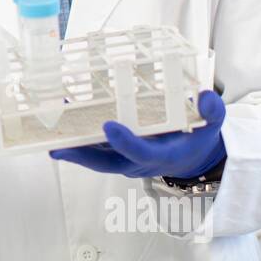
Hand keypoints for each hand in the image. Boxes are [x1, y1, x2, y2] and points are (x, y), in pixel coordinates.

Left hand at [49, 90, 226, 178]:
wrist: (192, 158)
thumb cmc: (198, 138)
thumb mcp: (213, 125)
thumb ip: (211, 112)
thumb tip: (204, 97)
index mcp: (161, 155)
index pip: (140, 151)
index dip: (125, 141)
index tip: (108, 124)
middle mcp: (138, 163)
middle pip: (106, 163)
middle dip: (81, 155)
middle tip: (57, 145)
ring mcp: (124, 161)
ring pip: (94, 159)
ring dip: (71, 148)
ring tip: (47, 134)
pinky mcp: (116, 156)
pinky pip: (93, 151)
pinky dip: (75, 141)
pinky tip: (57, 127)